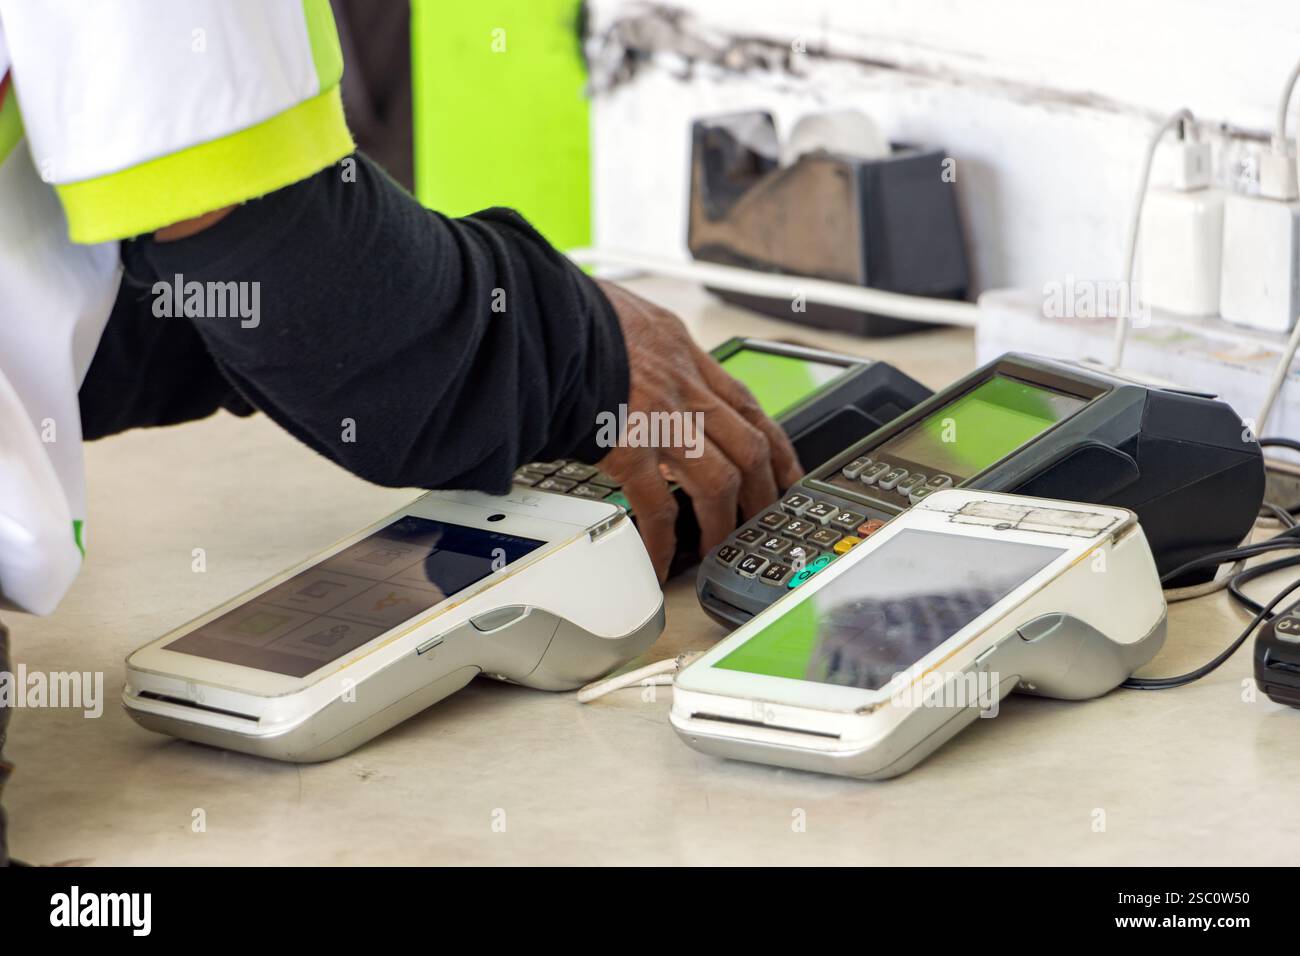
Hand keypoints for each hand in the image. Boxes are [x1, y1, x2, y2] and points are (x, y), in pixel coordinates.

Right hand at [594, 281, 802, 581]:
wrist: (536, 318)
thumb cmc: (565, 315)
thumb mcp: (621, 316)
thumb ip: (638, 345)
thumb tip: (632, 364)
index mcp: (681, 352)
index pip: (744, 401)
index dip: (772, 441)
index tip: (782, 468)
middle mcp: (683, 385)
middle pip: (750, 447)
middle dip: (764, 490)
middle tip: (764, 519)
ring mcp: (661, 419)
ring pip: (720, 481)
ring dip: (724, 522)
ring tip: (718, 549)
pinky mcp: (630, 448)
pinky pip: (659, 507)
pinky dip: (664, 541)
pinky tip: (662, 561)